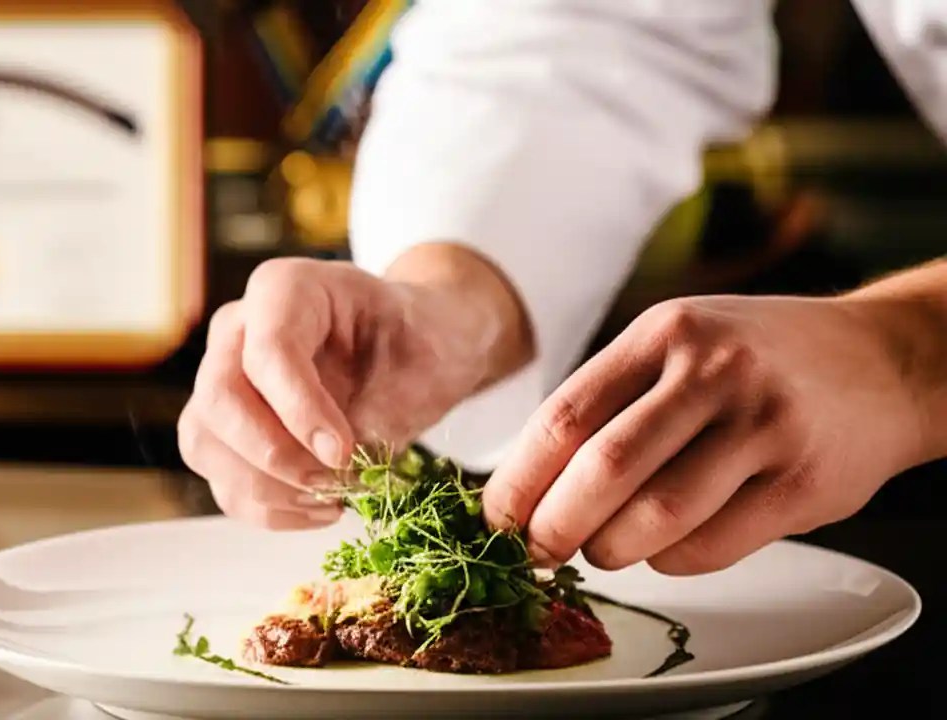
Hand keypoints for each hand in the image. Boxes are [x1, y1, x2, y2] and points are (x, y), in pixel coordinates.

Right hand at [179, 244, 528, 529]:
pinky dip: (266, 509)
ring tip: (332, 500)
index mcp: (286, 290)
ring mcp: (222, 379)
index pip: (267, 349)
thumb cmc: (419, 341)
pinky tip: (318, 509)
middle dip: (274, 454)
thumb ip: (381, 404)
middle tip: (334, 482)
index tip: (343, 452)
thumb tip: (336, 466)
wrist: (414, 352)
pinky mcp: (224, 431)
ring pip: (204, 442)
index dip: (299, 409)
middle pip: (219, 397)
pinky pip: (221, 479)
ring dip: (265, 488)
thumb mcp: (425, 353)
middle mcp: (238, 330)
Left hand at [483, 294, 927, 574]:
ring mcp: (764, 428)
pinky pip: (709, 548)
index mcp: (663, 334)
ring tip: (603, 548)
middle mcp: (713, 372)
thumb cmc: (752, 359)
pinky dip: (669, 562)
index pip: (563, 418)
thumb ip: (607, 401)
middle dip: (553, 527)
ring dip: (610, 551)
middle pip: (603, 472)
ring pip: (656, 520)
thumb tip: (523, 484)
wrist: (883, 360)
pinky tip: (664, 546)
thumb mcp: (676, 344)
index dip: (517, 481)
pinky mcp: (803, 484)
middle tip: (538, 551)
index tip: (495, 519)